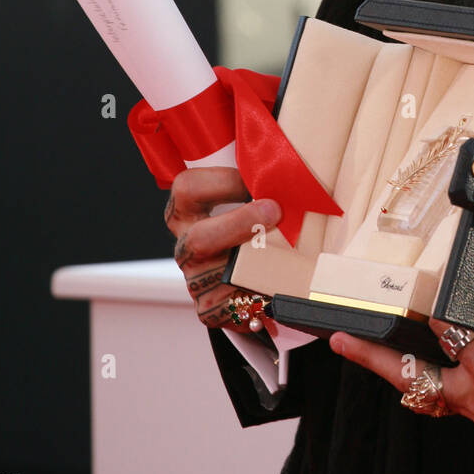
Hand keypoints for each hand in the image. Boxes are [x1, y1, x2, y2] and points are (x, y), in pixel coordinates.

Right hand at [164, 167, 279, 335]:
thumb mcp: (247, 194)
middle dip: (240, 225)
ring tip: (286, 252)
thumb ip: (257, 177)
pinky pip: (230, 308)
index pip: (186, 188)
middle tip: (275, 212)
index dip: (221, 181)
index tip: (252, 179)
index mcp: (187, 210)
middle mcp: (186, 245)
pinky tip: (274, 284)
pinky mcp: (209, 309)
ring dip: (257, 263)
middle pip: (198, 239)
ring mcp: (195, 280)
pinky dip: (256, 296)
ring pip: (219, 277)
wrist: (250, 273)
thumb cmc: (252, 223)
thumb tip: (288, 163)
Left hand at [328, 226, 473, 447]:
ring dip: (395, 373)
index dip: (430, 307)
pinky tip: (413, 372)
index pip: (443, 330)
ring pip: (424, 392)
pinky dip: (425, 388)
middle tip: (339, 337)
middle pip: (413, 372)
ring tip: (359, 351)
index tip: (413, 285)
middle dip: (375, 355)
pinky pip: (445, 404)